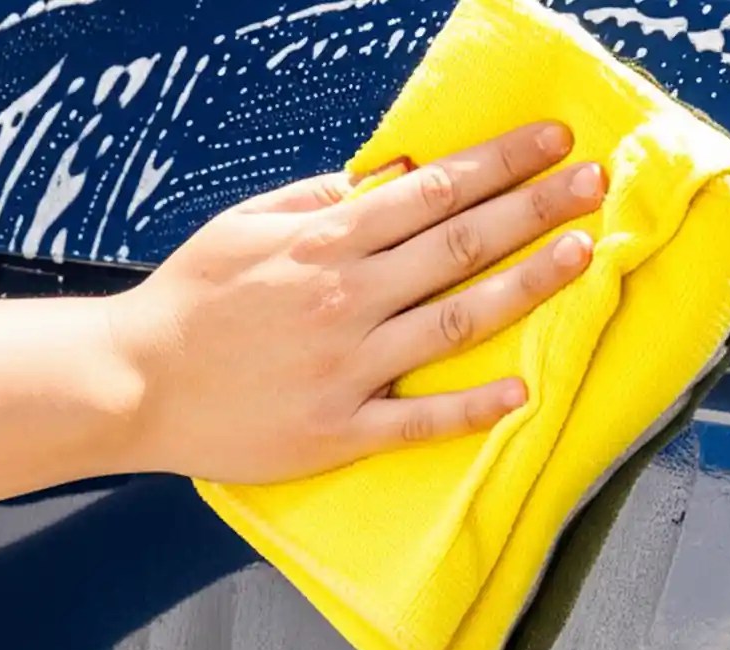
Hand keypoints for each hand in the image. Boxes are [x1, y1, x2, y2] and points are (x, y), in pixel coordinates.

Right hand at [109, 122, 604, 483]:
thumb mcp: (245, 225)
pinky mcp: (338, 428)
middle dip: (536, 207)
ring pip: (456, 321)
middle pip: (461, 244)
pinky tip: (523, 392)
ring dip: (527, 286)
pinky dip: (472, 408)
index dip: (500, 162)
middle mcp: (348, 297)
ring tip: (582, 256)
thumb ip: (319, 199)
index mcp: (326, 243)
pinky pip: (419, 420)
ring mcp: (348, 366)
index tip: (553, 141)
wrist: (133, 382)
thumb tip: (387, 176)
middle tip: (595, 182)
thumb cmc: (190, 299)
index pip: (434, 190)